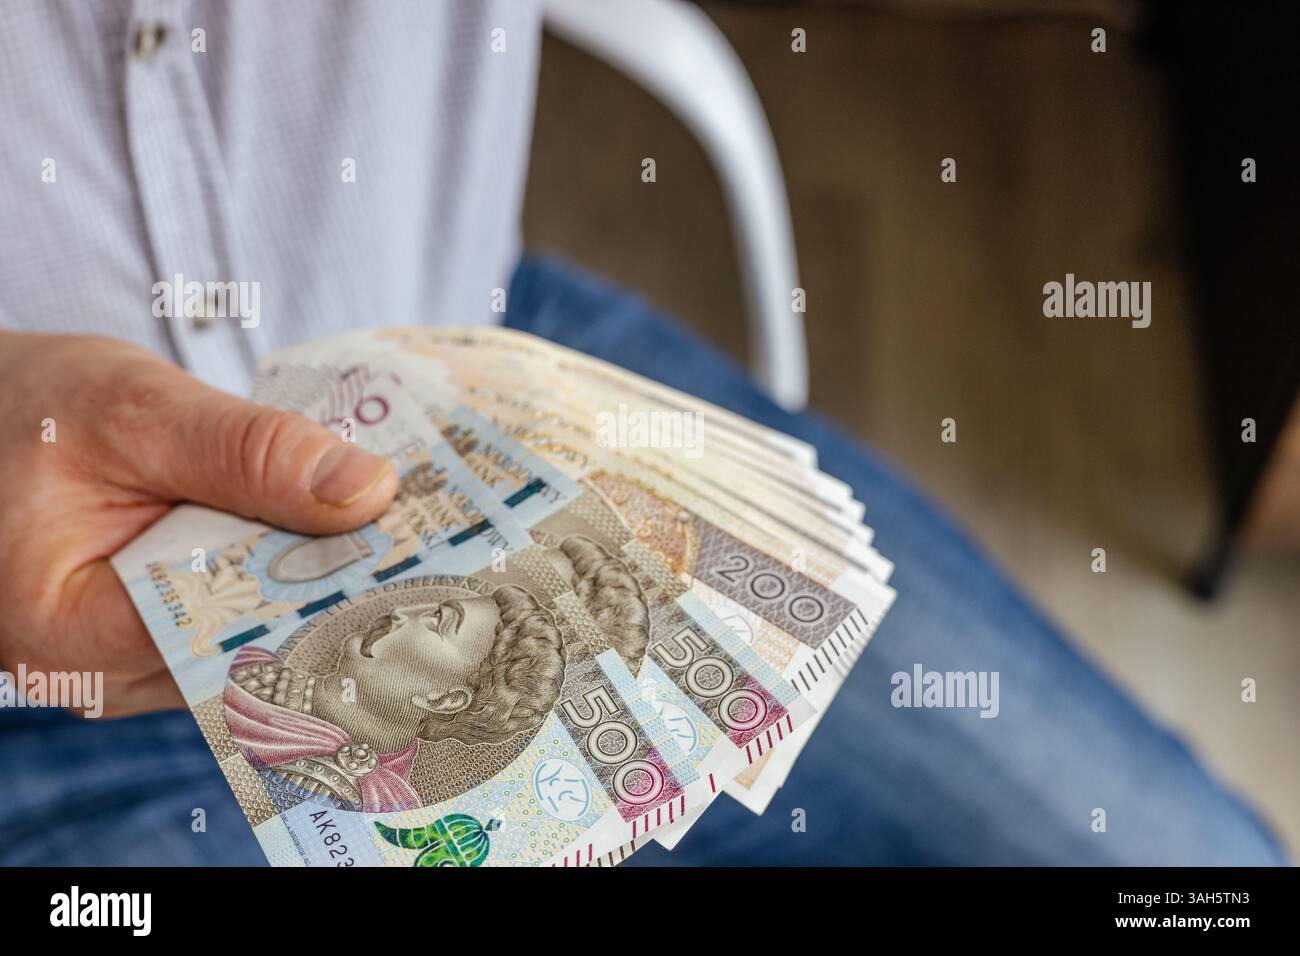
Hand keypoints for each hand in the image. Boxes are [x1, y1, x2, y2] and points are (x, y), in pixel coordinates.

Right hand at [0, 331, 397, 716]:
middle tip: (439, 547)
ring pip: (254, 637)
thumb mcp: (137, 409)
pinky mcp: (152, 644)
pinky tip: (335, 542)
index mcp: (66, 631)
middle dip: (337, 590)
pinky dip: (284, 579)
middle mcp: (97, 675)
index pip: (230, 630)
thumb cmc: (32, 406)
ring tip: (401, 540)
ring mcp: (126, 669)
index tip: (419, 556)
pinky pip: (238, 622)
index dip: (328, 590)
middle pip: (251, 644)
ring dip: (317, 584)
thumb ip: (249, 452)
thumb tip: (368, 492)